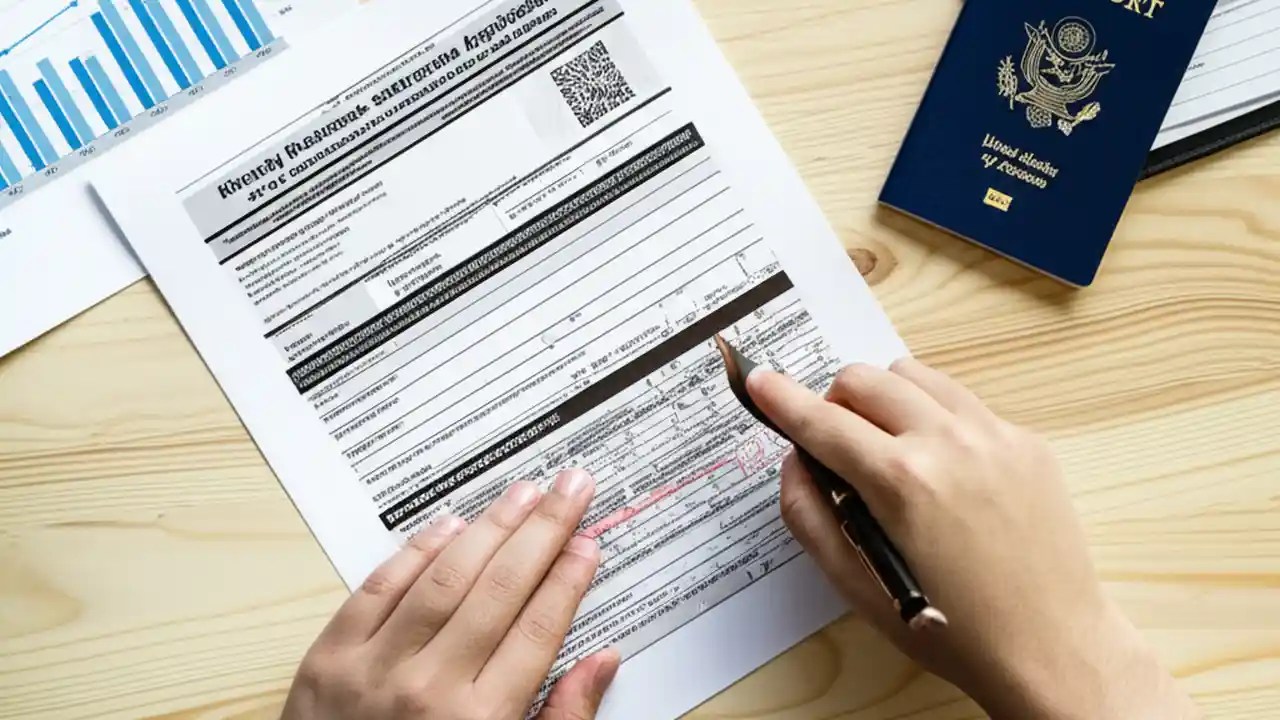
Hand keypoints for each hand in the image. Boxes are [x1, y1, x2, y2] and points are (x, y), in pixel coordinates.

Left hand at [283, 470, 620, 719]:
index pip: (539, 630)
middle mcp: (429, 691)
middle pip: (500, 590)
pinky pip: (378, 589)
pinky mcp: (327, 660)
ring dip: (490, 528)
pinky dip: (415, 552)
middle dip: (544, 531)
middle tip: (571, 488)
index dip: (568, 579)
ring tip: (524, 493)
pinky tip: (450, 524)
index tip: (588, 544)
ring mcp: (373, 670)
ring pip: (444, 578)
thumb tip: (602, 663)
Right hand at [747, 359, 1197, 719]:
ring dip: (885, 399)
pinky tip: (943, 468)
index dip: (782, 400)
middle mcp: (949, 443)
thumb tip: (795, 463)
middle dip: (835, 402)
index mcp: (901, 482)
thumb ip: (809, 516)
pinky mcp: (1026, 440)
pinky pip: (962, 402)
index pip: (823, 422)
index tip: (759, 382)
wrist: (1050, 644)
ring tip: (888, 446)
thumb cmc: (951, 627)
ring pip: (915, 376)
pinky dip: (934, 419)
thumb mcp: (857, 586)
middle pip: (865, 379)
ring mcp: (994, 435)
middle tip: (837, 444)